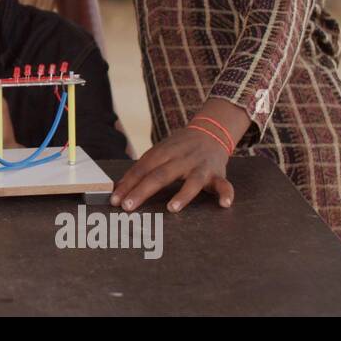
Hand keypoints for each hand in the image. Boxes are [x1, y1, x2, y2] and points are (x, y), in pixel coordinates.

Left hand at [111, 127, 233, 212]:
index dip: (128, 184)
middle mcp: (181, 158)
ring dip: (183, 195)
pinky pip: (224, 184)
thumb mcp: (159, 152)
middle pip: (160, 175)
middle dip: (142, 191)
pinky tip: (224, 204)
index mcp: (164, 152)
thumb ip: (142, 169)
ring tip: (171, 209)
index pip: (142, 168)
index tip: (115, 200)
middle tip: (128, 207)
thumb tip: (119, 188)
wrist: (210, 131)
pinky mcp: (218, 174)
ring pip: (192, 181)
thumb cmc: (179, 148)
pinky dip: (226, 193)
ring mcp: (200, 166)